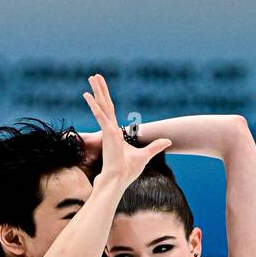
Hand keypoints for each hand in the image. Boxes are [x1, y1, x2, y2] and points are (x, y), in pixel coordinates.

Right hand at [83, 73, 170, 188]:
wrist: (118, 181)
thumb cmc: (128, 172)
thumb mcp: (145, 155)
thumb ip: (156, 146)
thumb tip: (169, 140)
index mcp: (115, 133)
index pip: (110, 111)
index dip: (106, 99)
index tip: (101, 89)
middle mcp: (109, 129)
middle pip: (105, 104)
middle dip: (100, 90)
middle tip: (94, 75)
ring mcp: (107, 130)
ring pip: (102, 105)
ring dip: (96, 90)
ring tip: (91, 76)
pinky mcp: (107, 134)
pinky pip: (99, 116)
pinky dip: (94, 105)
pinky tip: (87, 95)